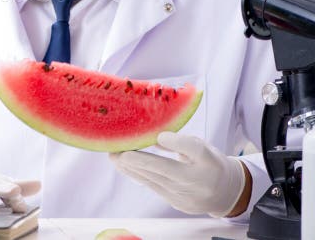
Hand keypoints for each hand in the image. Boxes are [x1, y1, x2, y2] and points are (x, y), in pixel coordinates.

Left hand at [109, 132, 247, 217]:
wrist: (226, 193)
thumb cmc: (212, 164)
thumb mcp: (203, 148)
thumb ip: (182, 143)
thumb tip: (156, 137)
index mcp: (207, 163)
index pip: (189, 151)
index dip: (169, 145)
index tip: (149, 138)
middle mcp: (196, 182)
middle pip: (163, 169)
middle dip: (136, 160)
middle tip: (115, 149)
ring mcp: (185, 195)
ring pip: (153, 180)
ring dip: (131, 169)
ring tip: (114, 157)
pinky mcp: (175, 202)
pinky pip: (153, 187)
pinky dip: (138, 175)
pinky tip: (125, 166)